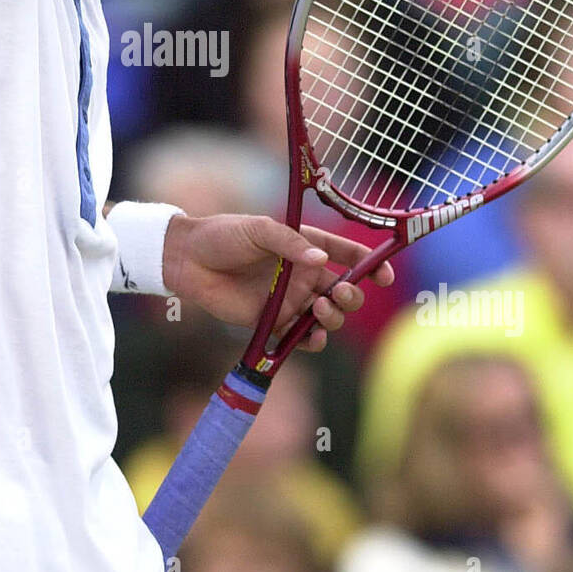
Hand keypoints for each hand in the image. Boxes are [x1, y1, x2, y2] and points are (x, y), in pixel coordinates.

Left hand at [161, 214, 393, 351]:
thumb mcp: (258, 230)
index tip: (383, 274)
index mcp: (306, 246)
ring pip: (328, 317)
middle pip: (345, 291)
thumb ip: (289, 243)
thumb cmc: (223, 236)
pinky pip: (302, 338)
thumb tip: (320, 261)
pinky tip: (311, 337)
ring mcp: (291, 300)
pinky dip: (313, 341)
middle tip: (338, 294)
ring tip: (319, 311)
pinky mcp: (274, 323)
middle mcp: (304, 275)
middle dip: (352, 296)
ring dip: (334, 318)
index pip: (347, 255)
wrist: (189, 261)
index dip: (370, 264)